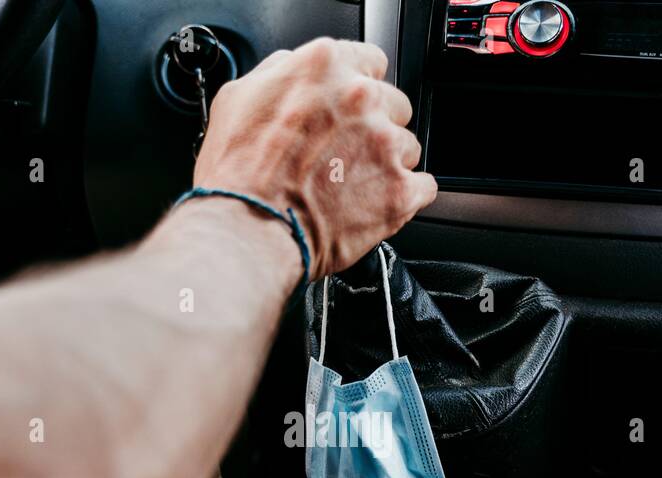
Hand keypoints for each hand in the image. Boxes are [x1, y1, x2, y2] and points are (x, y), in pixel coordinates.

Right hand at [192, 37, 437, 276]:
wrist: (250, 230)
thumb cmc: (239, 174)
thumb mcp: (238, 98)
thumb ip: (278, 75)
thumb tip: (295, 72)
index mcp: (324, 68)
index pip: (369, 62)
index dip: (358, 88)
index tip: (352, 109)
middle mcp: (360, 98)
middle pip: (393, 105)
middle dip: (373, 128)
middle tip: (345, 155)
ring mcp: (384, 144)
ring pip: (407, 147)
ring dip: (386, 164)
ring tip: (352, 187)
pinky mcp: (400, 189)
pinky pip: (423, 187)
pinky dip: (405, 197)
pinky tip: (376, 205)